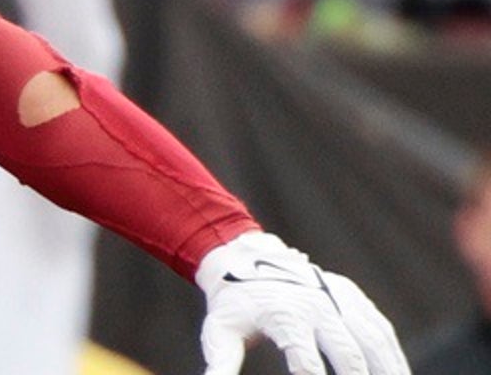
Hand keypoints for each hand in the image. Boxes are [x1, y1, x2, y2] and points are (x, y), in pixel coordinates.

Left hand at [198, 231, 407, 374]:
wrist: (245, 257)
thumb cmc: (233, 304)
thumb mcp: (219, 332)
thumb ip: (221, 362)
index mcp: (285, 315)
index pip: (306, 363)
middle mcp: (317, 305)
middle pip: (348, 353)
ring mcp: (338, 298)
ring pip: (373, 340)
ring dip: (389, 370)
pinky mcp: (351, 296)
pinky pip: (380, 329)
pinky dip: (393, 354)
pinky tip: (400, 374)